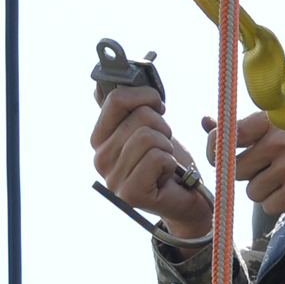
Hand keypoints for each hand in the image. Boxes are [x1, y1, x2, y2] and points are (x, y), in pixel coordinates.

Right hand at [93, 86, 210, 239]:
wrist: (185, 200)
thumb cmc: (167, 162)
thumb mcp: (145, 129)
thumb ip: (124, 108)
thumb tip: (99, 83)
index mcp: (100, 139)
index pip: (116, 99)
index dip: (145, 96)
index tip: (158, 106)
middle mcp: (100, 159)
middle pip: (140, 117)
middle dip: (163, 126)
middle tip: (163, 145)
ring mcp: (113, 178)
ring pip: (148, 136)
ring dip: (167, 147)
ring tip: (164, 162)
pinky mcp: (130, 193)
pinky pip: (156, 158)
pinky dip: (170, 163)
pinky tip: (166, 176)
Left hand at [213, 108, 284, 223]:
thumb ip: (244, 126)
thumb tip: (206, 121)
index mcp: (272, 122)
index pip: (225, 135)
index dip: (215, 150)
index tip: (219, 156)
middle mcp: (277, 142)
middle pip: (237, 170)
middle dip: (250, 175)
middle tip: (270, 170)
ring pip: (252, 192)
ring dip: (266, 191)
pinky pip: (269, 207)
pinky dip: (280, 204)